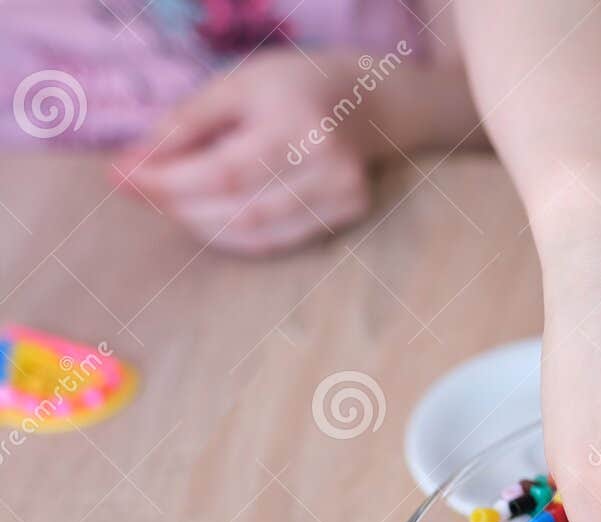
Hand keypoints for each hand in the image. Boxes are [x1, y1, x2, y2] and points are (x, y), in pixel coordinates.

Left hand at [112, 52, 371, 255]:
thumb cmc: (287, 87)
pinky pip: (278, 240)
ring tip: (169, 204)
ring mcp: (344, 194)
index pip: (225, 171)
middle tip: (138, 191)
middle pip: (240, 208)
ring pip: (257, 233)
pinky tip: (206, 219)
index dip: (169, 182)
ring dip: (201, 225)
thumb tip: (132, 167)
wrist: (363, 100)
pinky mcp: (349, 214)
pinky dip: (233, 236)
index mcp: (299, 123)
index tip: (121, 177)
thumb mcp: (234, 86)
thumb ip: (185, 124)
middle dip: (178, 204)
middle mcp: (329, 165)